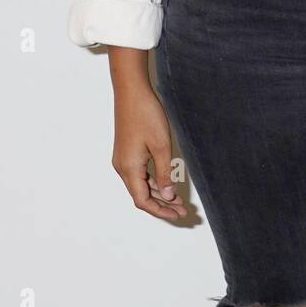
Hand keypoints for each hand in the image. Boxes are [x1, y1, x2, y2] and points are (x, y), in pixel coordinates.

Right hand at [110, 68, 187, 221]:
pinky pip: (139, 174)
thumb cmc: (146, 115)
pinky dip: (153, 181)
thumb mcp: (161, 146)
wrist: (131, 91)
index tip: (178, 215)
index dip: (160, 211)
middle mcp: (122, 167)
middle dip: (162, 204)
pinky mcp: (126, 152)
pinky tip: (167, 182)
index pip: (143, 201)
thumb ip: (164, 173)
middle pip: (141, 195)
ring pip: (140, 185)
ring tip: (178, 200)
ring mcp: (123, 159)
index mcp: (129, 168)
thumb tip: (168, 195)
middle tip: (183, 210)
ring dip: (159, 194)